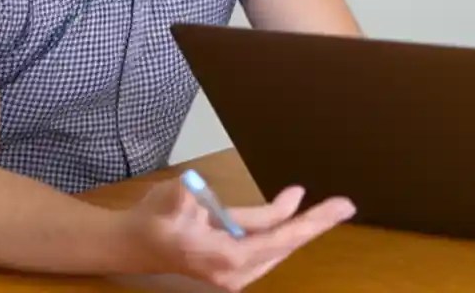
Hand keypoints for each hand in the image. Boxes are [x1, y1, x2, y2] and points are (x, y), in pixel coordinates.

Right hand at [124, 176, 355, 290]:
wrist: (129, 243)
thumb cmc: (153, 218)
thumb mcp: (182, 199)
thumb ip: (222, 204)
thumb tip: (276, 201)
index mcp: (224, 257)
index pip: (279, 239)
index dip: (311, 222)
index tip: (339, 208)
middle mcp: (233, 273)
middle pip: (285, 246)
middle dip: (314, 224)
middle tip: (345, 205)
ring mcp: (233, 275)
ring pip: (278, 248)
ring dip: (301, 228)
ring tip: (329, 208)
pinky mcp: (232, 269)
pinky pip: (267, 249)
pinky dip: (283, 232)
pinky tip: (294, 214)